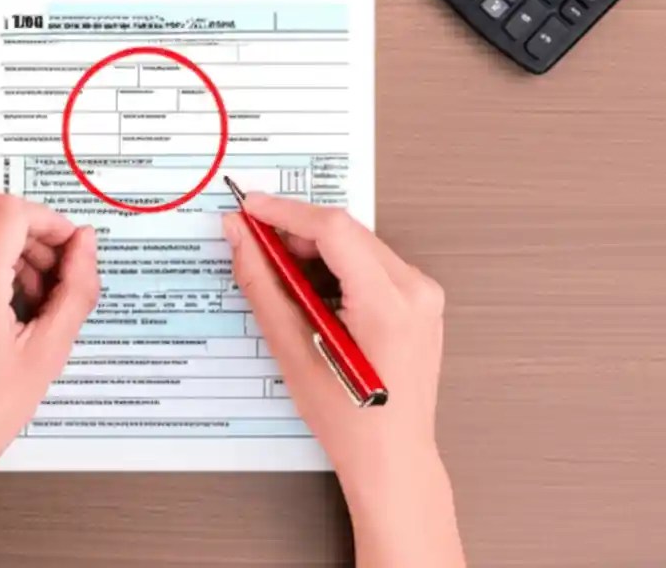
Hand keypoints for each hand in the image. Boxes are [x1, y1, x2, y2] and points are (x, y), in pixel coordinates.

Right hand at [222, 194, 462, 566]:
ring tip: (280, 275)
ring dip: (316, 250)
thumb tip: (241, 239)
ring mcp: (423, 295)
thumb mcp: (293, 351)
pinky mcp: (420, 302)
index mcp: (389, 303)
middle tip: (254, 241)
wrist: (392, 458)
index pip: (333, 230)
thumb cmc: (351, 421)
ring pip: (358, 245)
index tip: (250, 208)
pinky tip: (312, 292)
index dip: (285, 213)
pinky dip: (337, 267)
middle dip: (296, 231)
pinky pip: (372, 264)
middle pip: (347, 232)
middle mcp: (415, 290)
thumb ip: (264, 285)